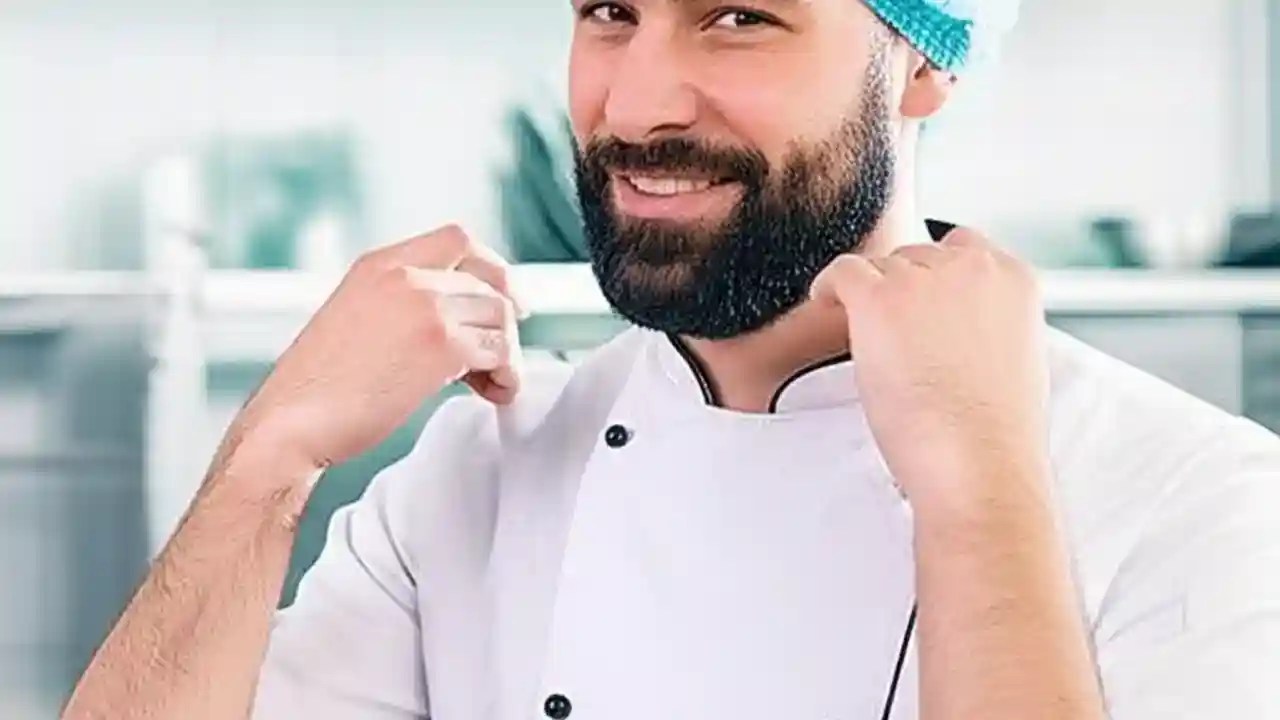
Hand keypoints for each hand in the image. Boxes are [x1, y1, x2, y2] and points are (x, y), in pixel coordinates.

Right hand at [236, 225, 525, 471]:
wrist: (291, 422)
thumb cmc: (318, 387)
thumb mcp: (356, 317)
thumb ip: (401, 305)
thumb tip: (456, 319)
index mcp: (380, 264)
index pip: (458, 239)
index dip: (492, 268)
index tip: (505, 297)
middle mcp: (404, 276)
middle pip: (488, 281)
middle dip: (504, 319)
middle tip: (500, 355)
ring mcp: (425, 307)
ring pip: (500, 315)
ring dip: (506, 352)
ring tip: (492, 382)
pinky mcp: (441, 346)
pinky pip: (500, 351)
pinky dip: (507, 375)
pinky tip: (494, 393)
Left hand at [810, 228, 1049, 511]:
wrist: (980, 466)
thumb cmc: (996, 434)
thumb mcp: (1013, 357)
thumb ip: (987, 322)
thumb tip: (952, 325)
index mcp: (1014, 278)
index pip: (964, 249)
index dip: (935, 278)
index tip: (921, 304)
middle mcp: (972, 267)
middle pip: (917, 256)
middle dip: (903, 292)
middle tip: (895, 338)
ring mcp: (923, 280)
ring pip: (880, 267)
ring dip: (871, 298)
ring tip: (873, 344)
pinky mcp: (879, 300)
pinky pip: (842, 272)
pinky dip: (829, 288)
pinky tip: (827, 306)